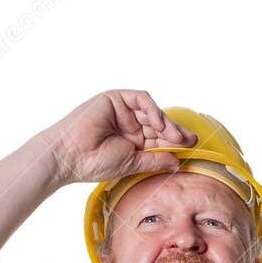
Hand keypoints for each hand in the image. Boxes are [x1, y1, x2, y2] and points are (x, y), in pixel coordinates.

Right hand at [43, 90, 197, 187]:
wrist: (71, 155)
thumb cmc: (95, 163)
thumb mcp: (132, 164)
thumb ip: (154, 160)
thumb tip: (176, 160)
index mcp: (132, 142)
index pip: (158, 139)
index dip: (174, 142)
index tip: (190, 148)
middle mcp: (128, 125)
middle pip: (158, 124)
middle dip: (175, 132)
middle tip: (190, 140)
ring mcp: (122, 110)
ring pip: (152, 112)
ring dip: (166, 123)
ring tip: (176, 137)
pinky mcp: (115, 98)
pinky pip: (140, 99)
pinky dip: (152, 109)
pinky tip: (158, 124)